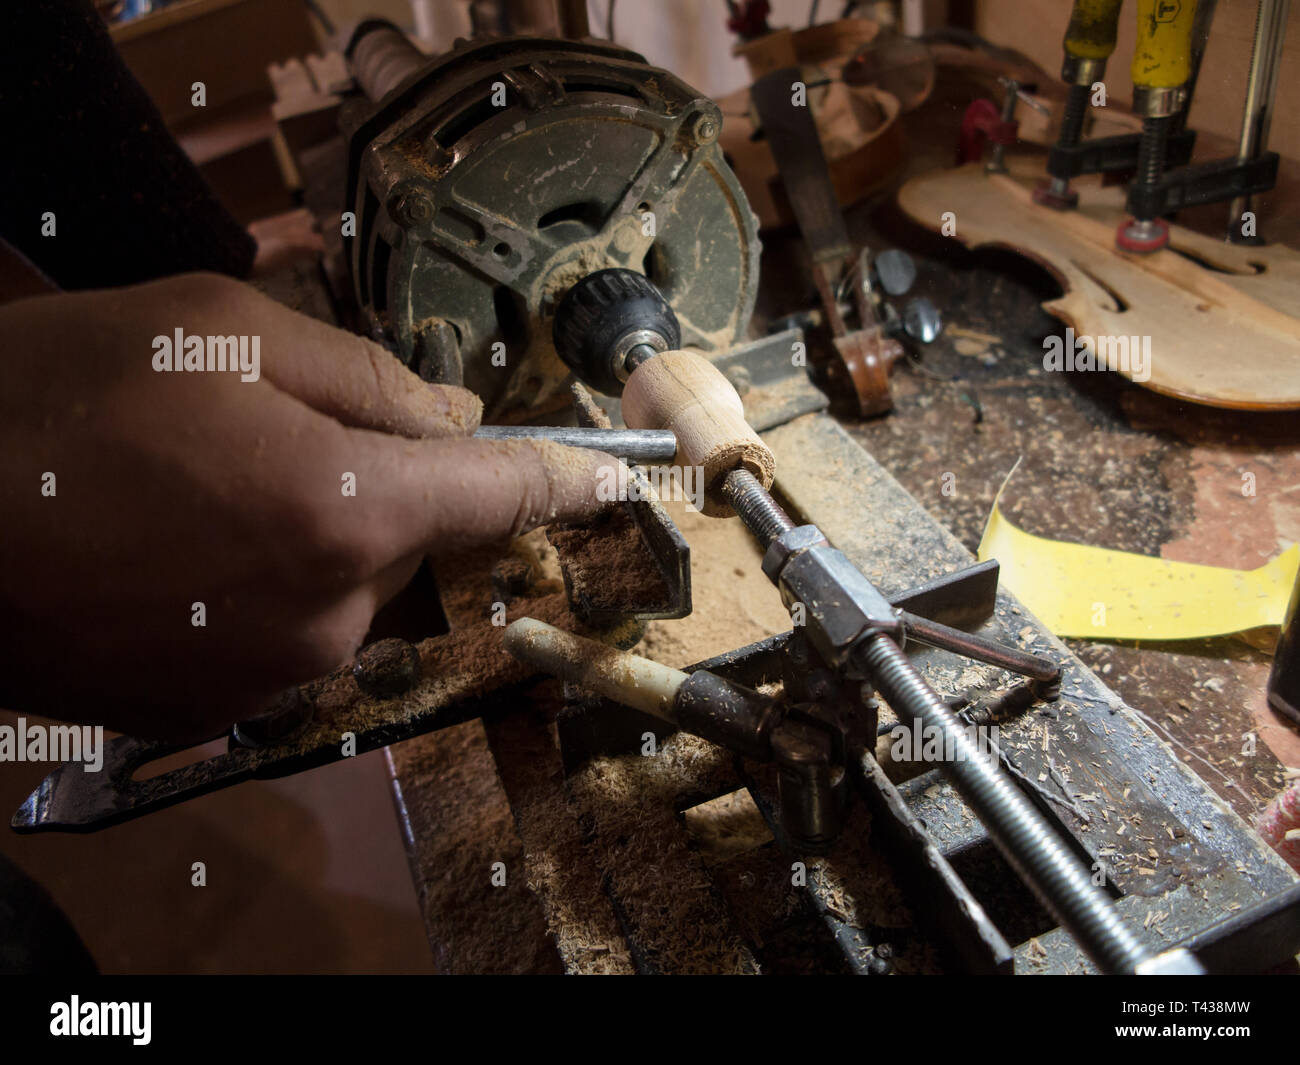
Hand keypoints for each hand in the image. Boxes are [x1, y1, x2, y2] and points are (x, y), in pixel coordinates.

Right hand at [0, 273, 613, 738]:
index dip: (568, 482)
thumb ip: (364, 377)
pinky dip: (266, 589)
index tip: (620, 482)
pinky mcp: (219, 708)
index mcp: (345, 509)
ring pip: (352, 592)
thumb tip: (455, 420)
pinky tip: (180, 549)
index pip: (502, 495)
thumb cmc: (54, 400)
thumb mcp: (217, 331)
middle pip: (419, 543)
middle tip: (273, 442)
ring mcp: (274, 673)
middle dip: (381, 491)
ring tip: (201, 495)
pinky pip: (292, 635)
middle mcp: (330, 613)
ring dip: (314, 539)